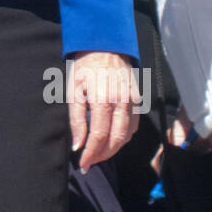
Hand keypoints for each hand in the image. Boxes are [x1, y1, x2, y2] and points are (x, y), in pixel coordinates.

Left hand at [67, 51, 140, 172]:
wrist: (104, 46)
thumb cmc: (84, 68)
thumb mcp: (73, 90)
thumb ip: (76, 119)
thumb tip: (77, 145)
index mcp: (102, 99)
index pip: (99, 135)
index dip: (91, 154)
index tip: (83, 165)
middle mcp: (121, 101)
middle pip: (116, 139)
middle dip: (102, 155)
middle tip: (90, 163)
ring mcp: (132, 100)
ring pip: (127, 135)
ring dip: (114, 149)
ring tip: (99, 154)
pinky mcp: (137, 99)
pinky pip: (134, 125)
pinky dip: (124, 137)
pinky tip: (112, 140)